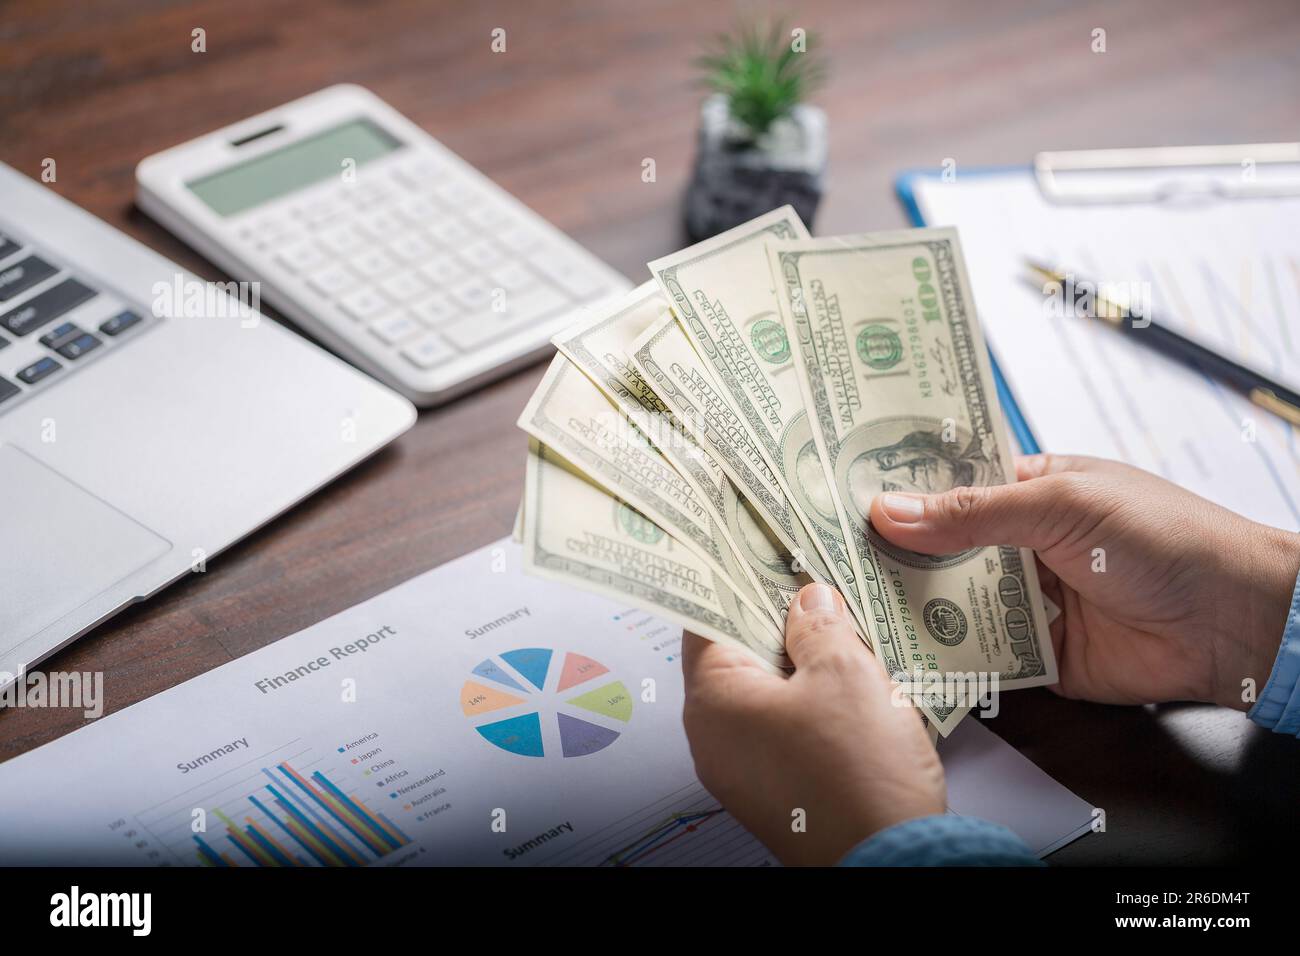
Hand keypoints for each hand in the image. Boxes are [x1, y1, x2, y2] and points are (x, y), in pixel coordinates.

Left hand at [682, 583, 942, 865]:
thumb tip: (809, 601)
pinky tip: (849, 691)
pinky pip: (782, 730)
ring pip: (763, 694)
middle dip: (778, 622)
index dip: (739, 582)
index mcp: (713, 700)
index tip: (762, 555)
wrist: (895, 864)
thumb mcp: (846, 673)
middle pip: (735, 656)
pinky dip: (809, 705)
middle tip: (816, 588)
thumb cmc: (860, 776)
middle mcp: (713, 738)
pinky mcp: (775, 792)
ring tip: (844, 636)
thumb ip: (820, 625)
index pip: (707, 619)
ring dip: (800, 664)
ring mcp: (742, 771)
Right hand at [868, 454, 1298, 709]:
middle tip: (825, 557)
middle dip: (892, 555)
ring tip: (845, 604)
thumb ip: (972, 514)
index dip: (900, 491)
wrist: (1232, 622)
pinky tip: (897, 654)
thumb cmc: (1164, 537)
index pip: (950, 488)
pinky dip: (946, 657)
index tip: (837, 493)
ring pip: (953, 604)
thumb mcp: (1061, 505)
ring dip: (911, 606)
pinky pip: (980, 656)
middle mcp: (1023, 547)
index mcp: (1032, 491)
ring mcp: (1029, 603)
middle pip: (942, 550)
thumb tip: (889, 510)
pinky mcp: (1037, 658)